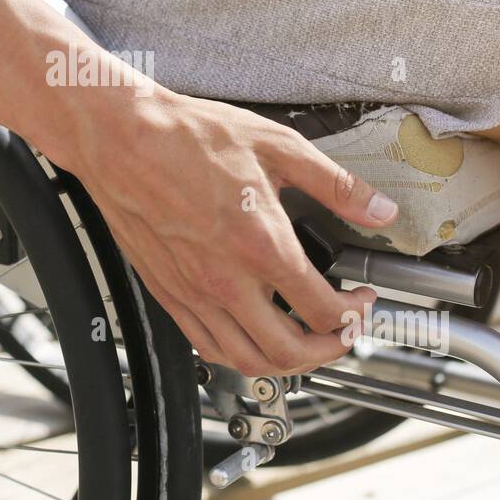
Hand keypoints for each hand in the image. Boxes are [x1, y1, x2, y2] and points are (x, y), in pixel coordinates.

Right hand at [66, 89, 395, 376]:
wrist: (121, 138)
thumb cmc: (188, 136)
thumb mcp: (277, 146)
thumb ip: (335, 184)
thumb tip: (378, 209)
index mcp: (261, 245)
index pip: (323, 311)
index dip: (355, 314)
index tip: (360, 301)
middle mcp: (227, 280)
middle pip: (290, 352)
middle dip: (329, 350)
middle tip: (343, 331)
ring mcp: (193, 292)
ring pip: (248, 360)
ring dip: (287, 363)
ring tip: (304, 343)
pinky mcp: (168, 293)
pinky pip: (208, 346)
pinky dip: (239, 354)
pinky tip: (251, 335)